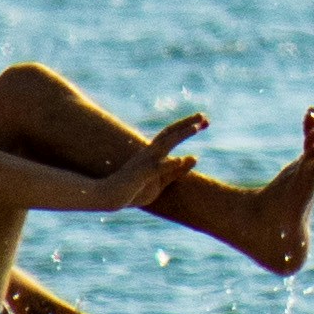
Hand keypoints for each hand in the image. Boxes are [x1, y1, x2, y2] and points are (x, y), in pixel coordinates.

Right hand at [92, 113, 207, 210]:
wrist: (109, 197)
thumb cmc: (134, 190)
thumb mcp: (161, 181)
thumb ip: (177, 170)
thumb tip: (195, 157)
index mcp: (153, 153)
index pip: (172, 135)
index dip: (187, 126)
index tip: (204, 120)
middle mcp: (149, 153)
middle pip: (169, 133)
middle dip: (186, 123)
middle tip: (203, 115)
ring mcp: (144, 163)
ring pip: (164, 145)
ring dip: (180, 136)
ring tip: (195, 128)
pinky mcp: (140, 176)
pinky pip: (154, 169)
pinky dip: (167, 164)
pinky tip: (178, 160)